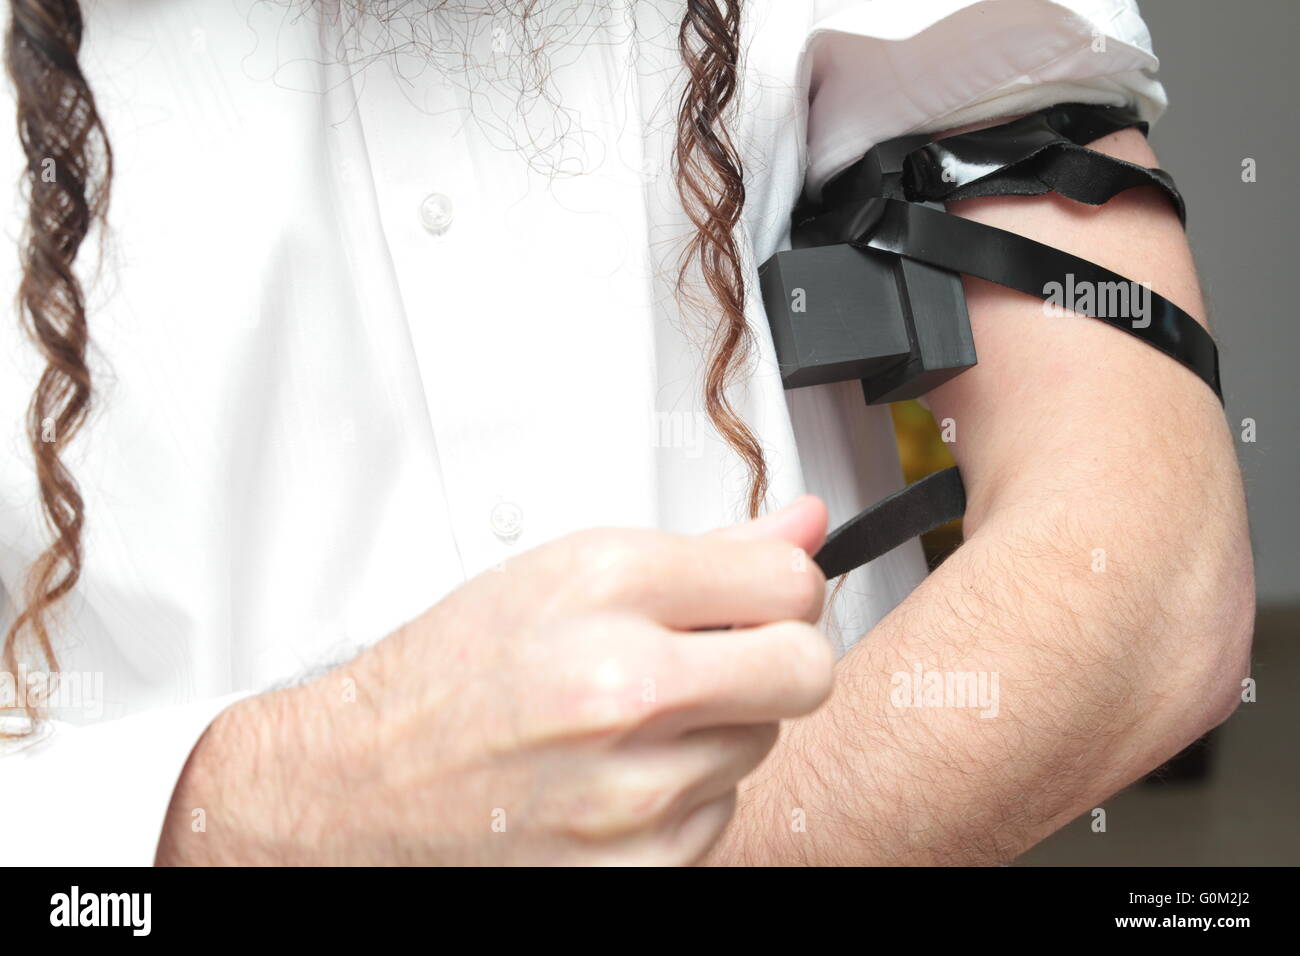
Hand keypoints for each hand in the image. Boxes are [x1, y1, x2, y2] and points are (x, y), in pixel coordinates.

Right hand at [156, 496, 832, 864]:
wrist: (367, 782)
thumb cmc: (456, 672)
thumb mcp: (569, 572)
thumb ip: (708, 552)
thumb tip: (806, 527)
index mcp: (610, 586)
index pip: (792, 585)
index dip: (784, 593)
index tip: (760, 603)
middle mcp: (625, 685)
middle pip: (806, 671)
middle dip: (780, 660)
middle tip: (729, 659)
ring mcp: (634, 787)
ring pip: (763, 743)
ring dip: (722, 728)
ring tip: (637, 718)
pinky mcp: (638, 863)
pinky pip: (721, 814)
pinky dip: (687, 794)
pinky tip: (622, 772)